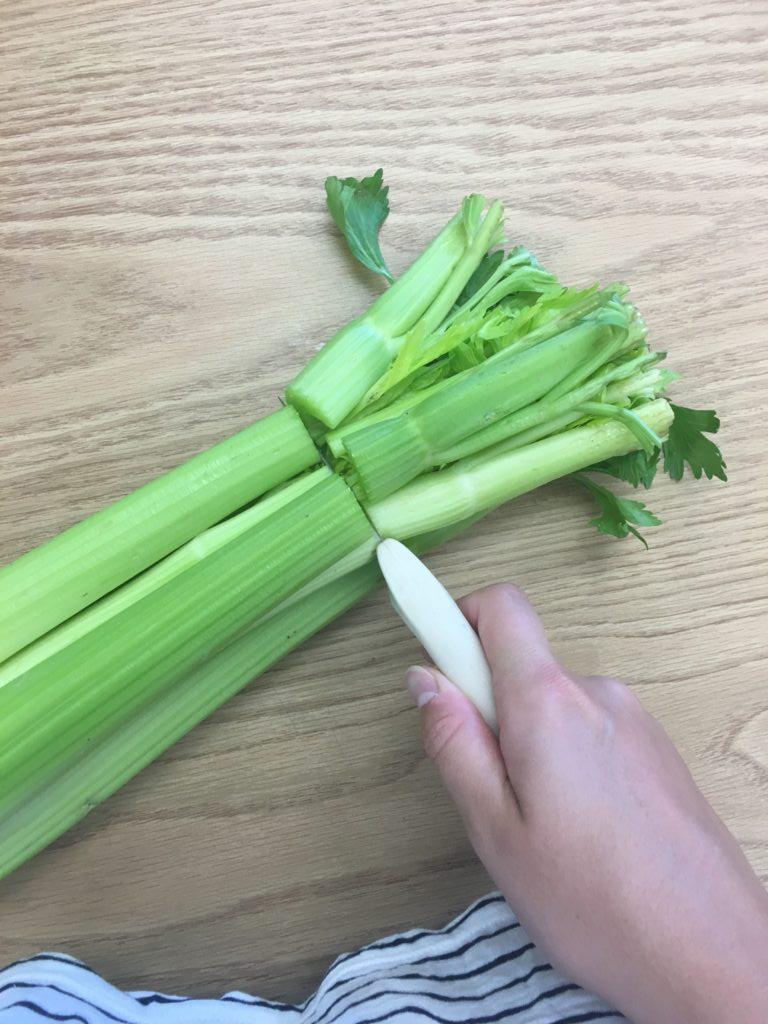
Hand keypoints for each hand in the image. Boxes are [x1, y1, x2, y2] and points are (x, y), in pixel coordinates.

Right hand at [406, 584, 767, 1023]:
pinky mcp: (658, 751)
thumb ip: (455, 743)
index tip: (425, 644)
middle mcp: (598, 694)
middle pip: (522, 665)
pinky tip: (584, 833)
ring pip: (555, 706)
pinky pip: (592, 732)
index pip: (500, 608)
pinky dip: (569, 763)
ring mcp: (635, 720)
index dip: (454, 615)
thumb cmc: (597, 904)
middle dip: (489, 711)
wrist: (713, 956)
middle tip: (490, 792)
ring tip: (542, 828)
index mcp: (549, 703)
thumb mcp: (495, 831)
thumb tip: (427, 679)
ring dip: (530, 746)